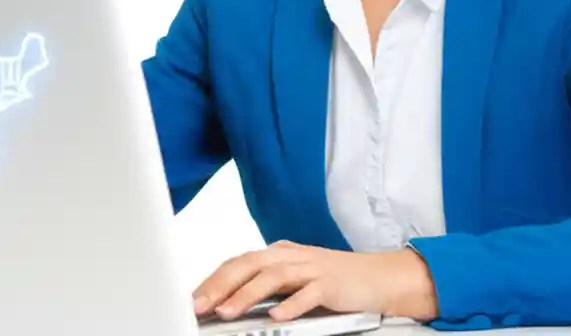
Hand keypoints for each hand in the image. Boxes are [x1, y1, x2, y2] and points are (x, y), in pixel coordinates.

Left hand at [191, 241, 438, 322]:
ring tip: (228, 311)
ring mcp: (312, 268)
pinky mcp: (331, 283)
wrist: (378, 277)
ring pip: (273, 276)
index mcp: (278, 255)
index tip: (192, 298)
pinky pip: (308, 293)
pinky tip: (276, 315)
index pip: (237, 262)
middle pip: (249, 264)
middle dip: (220, 285)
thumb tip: (227, 301)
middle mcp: (291, 257)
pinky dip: (291, 304)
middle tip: (199, 305)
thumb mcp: (294, 279)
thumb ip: (265, 286)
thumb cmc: (332, 281)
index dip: (213, 279)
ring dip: (246, 294)